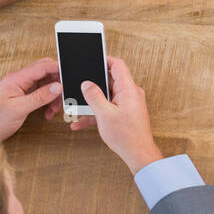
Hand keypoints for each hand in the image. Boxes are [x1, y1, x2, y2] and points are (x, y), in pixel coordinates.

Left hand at [0, 58, 62, 140]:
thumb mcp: (19, 109)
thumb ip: (40, 96)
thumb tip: (58, 87)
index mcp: (16, 79)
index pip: (42, 66)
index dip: (57, 68)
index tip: (69, 75)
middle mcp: (19, 80)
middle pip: (46, 73)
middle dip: (58, 83)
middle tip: (63, 95)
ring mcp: (21, 87)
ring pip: (46, 84)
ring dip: (54, 95)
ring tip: (54, 109)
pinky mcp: (23, 95)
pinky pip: (41, 93)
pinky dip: (48, 101)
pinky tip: (48, 111)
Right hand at [72, 57, 163, 173]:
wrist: (138, 154)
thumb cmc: (126, 136)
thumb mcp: (104, 114)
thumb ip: (94, 96)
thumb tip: (87, 83)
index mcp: (128, 89)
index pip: (118, 66)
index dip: (104, 60)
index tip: (91, 59)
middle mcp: (130, 94)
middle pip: (109, 81)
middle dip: (92, 84)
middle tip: (78, 86)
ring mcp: (128, 104)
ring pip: (106, 96)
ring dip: (91, 103)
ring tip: (75, 107)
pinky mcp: (125, 113)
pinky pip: (108, 108)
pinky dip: (96, 113)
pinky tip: (79, 123)